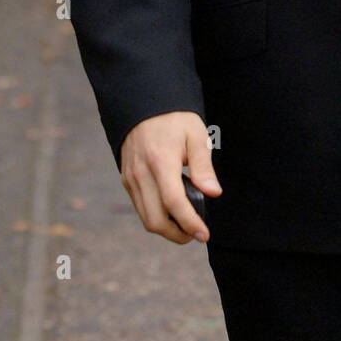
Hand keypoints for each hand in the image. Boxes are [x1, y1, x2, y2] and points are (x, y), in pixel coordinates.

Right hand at [121, 111, 221, 243]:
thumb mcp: (196, 134)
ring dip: (167, 229)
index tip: (204, 235)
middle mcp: (141, 173)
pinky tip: (173, 210)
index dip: (190, 223)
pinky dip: (157, 216)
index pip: (173, 202)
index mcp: (160, 160)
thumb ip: (204, 166)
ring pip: (146, 218)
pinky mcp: (127, 180)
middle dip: (178, 234)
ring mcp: (131, 178)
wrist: (144, 105)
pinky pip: (141, 208)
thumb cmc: (175, 119)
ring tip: (188, 224)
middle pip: (156, 220)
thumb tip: (213, 193)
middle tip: (197, 233)